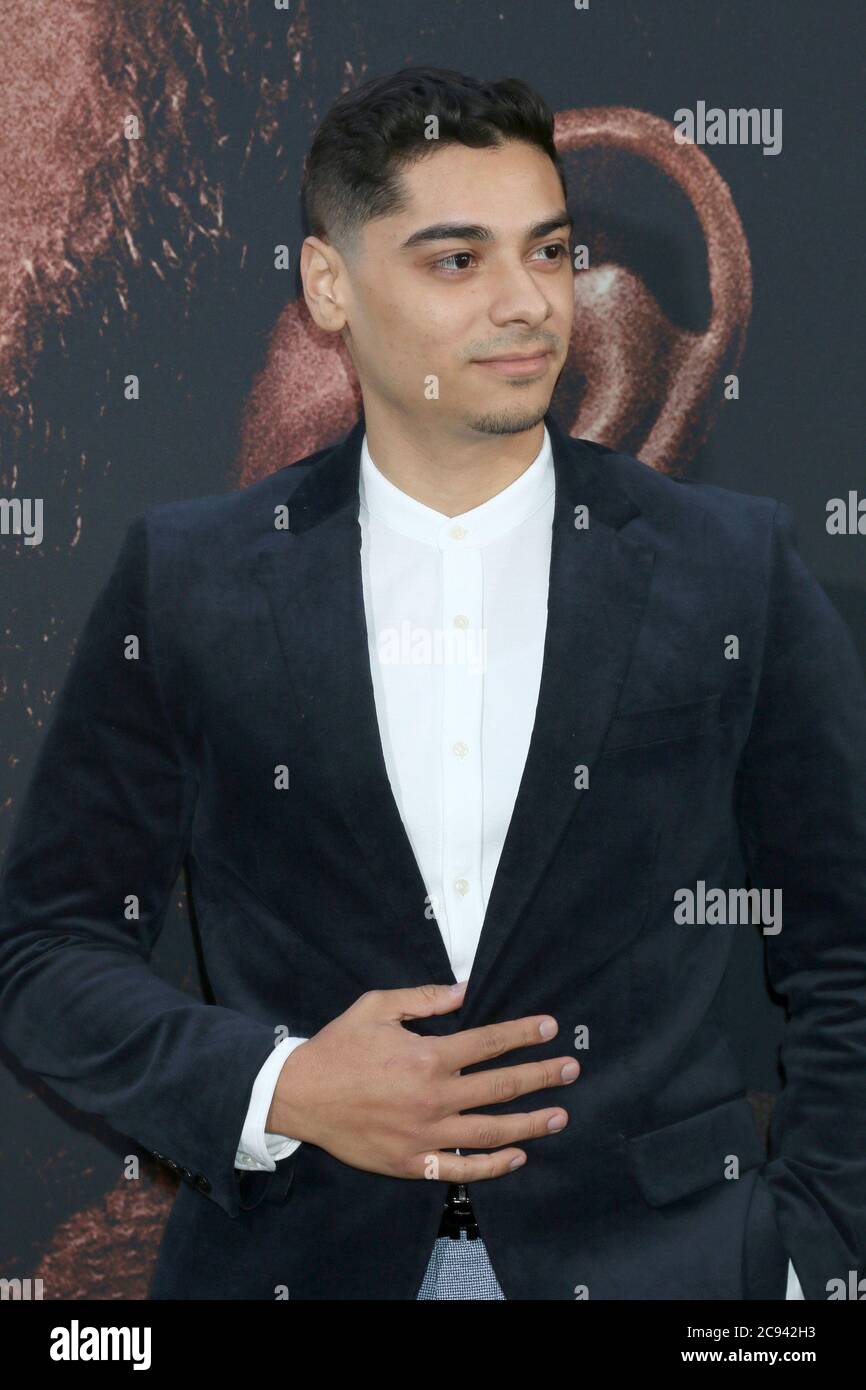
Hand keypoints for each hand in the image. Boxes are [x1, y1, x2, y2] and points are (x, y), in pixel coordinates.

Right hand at [266, 982, 578, 1181]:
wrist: (300, 1095)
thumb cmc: (339, 1047)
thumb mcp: (377, 1006)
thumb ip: (423, 998)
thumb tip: (464, 990)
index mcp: (428, 1056)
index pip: (490, 1043)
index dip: (524, 1034)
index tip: (551, 1028)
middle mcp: (434, 1096)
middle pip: (501, 1087)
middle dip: (541, 1076)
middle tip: (570, 1069)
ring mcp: (426, 1134)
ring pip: (491, 1132)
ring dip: (530, 1123)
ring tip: (560, 1115)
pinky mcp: (413, 1162)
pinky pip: (461, 1170)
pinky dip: (493, 1166)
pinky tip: (517, 1157)